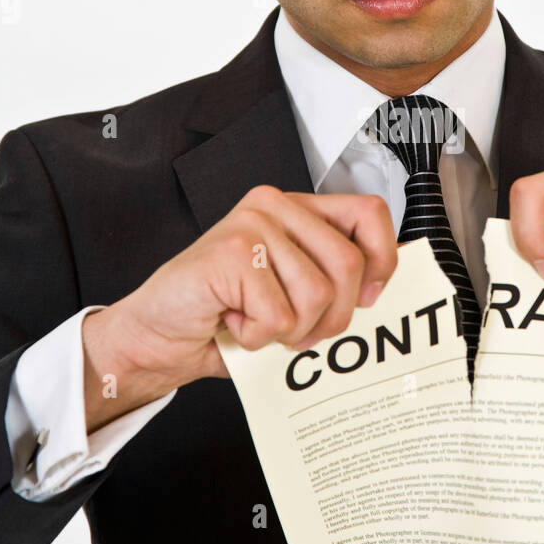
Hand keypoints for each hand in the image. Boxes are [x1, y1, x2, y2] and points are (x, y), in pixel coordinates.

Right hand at [82, 187, 397, 429]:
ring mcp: (251, 224)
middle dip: (331, 316)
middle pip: (348, 264)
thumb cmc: (223, 317)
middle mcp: (275, 206)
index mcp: (296, 209)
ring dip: (290, 329)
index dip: (381, 261)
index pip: (369, 213)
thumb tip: (386, 283)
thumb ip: (334, 279)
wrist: (156, 337)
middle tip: (296, 330)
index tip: (367, 296)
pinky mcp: (230, 252)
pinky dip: (258, 337)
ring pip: (317, 294)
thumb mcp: (292, 293)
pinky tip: (232, 322)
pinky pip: (278, 314)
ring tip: (256, 323)